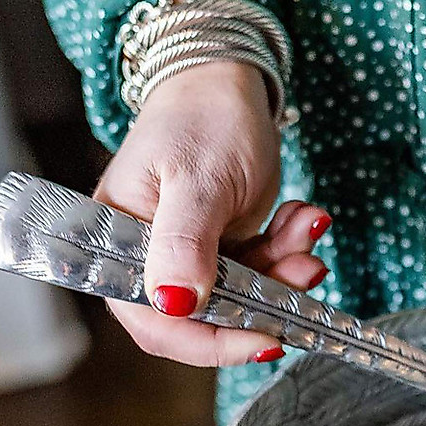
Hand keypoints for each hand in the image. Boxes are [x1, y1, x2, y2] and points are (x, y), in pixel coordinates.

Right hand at [95, 60, 330, 364]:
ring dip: (287, 271)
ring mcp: (193, 258)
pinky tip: (303, 218)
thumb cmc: (201, 118)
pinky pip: (265, 274)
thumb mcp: (197, 179)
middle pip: (210, 319)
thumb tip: (174, 305)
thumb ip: (185, 243)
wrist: (228, 83)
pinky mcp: (227, 252)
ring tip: (305, 226)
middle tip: (306, 268)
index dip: (212, 342)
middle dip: (265, 300)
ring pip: (248, 299)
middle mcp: (151, 261)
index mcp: (119, 245)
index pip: (156, 323)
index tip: (267, 340)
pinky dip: (291, 252)